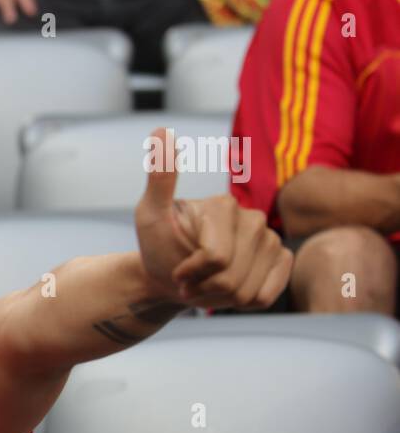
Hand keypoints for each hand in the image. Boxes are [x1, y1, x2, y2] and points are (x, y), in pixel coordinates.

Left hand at [135, 127, 292, 309]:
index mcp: (225, 205)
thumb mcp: (149, 215)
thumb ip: (159, 177)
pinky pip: (266, 296)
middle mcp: (254, 217)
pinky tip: (228, 291)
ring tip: (205, 284)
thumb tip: (160, 130)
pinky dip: (242, 302)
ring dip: (219, 298)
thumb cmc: (158, 244)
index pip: (215, 258)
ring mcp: (272, 239)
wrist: (171, 274)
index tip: (176, 269)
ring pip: (247, 292)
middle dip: (204, 288)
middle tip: (189, 279)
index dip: (190, 273)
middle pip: (231, 277)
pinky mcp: (282, 261)